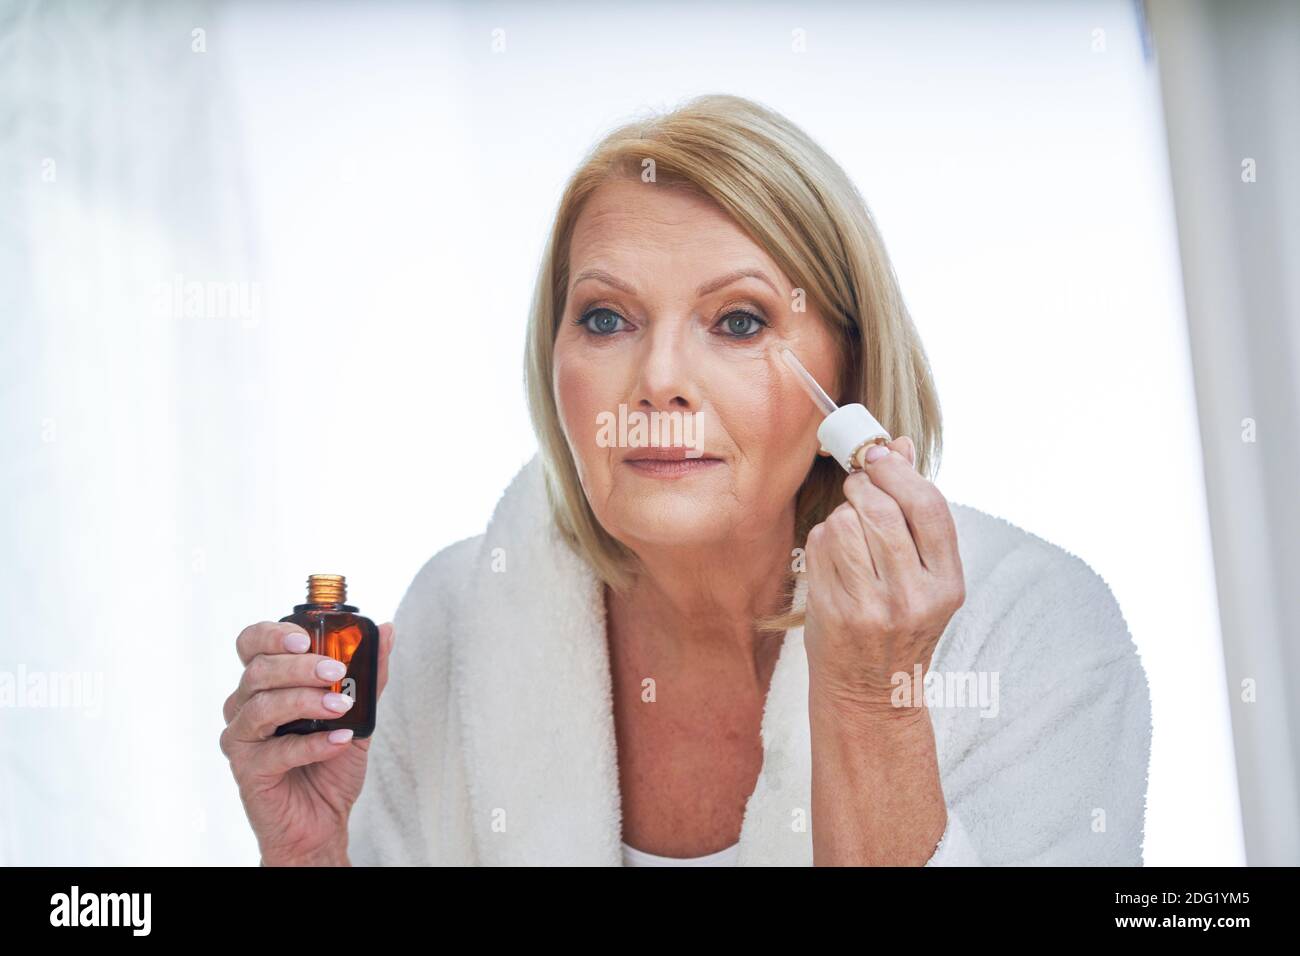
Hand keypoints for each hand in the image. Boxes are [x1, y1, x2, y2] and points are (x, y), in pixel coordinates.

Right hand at [220, 619, 396, 865]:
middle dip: (300, 667)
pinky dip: (312, 744)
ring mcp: (241, 740)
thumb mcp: (356, 713)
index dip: (272, 634)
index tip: (307, 637)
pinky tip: (339, 740)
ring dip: (305, 701)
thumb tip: (386, 630)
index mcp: (265, 685)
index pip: (252, 644)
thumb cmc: (330, 765)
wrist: (323, 821)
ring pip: (261, 706)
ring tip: (341, 707)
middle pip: (258, 671)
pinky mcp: (248, 771)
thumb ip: (368, 674)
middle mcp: (244, 707)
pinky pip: (275, 752)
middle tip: (336, 671)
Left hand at [803, 436, 965, 717]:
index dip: (900, 472)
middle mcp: (914, 597)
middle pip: (881, 508)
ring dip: (841, 514)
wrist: (871, 694)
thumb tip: (900, 446)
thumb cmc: (900, 626)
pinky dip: (822, 539)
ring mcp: (872, 607)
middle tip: (858, 486)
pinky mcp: (833, 611)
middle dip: (863, 486)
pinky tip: (833, 558)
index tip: (879, 456)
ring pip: (845, 523)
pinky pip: (820, 546)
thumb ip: (916, 514)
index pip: (929, 507)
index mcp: (948, 584)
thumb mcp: (925, 577)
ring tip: (849, 533)